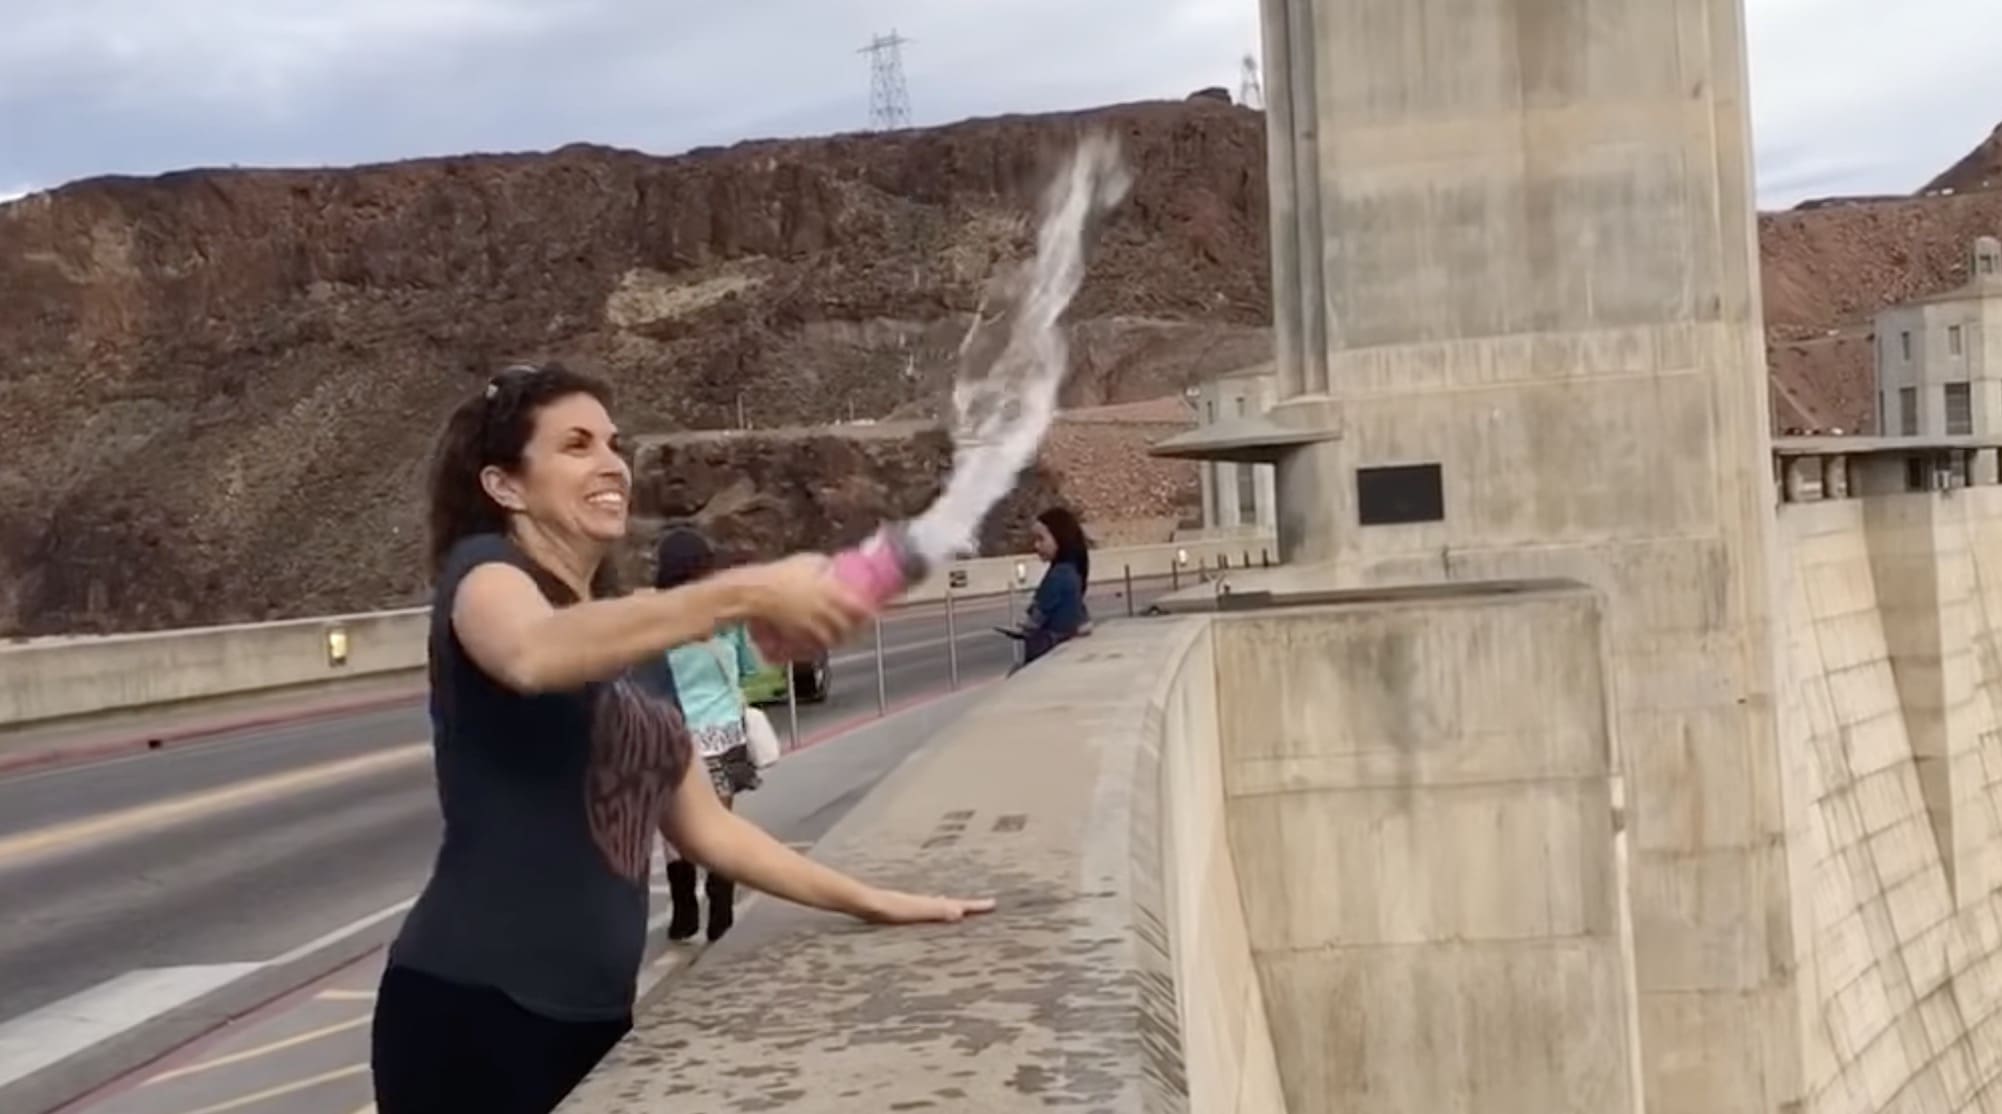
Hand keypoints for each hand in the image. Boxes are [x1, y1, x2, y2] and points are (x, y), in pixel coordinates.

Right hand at [723, 554, 870, 651]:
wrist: (756, 592)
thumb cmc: (781, 573)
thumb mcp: (809, 561)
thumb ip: (826, 565)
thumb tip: (836, 565)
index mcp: (830, 591)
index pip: (859, 607)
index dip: (869, 612)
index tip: (874, 612)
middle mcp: (824, 611)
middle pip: (849, 626)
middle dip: (858, 628)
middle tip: (862, 625)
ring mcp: (812, 625)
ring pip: (834, 638)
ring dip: (842, 638)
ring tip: (846, 634)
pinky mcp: (799, 634)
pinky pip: (817, 644)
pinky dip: (824, 643)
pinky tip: (825, 639)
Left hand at [859, 888, 996, 925]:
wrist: (866, 902)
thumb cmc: (890, 909)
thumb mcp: (917, 911)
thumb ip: (937, 911)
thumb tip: (961, 912)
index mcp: (931, 904)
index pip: (959, 905)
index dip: (975, 906)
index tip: (993, 904)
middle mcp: (925, 902)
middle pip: (952, 903)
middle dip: (968, 906)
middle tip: (983, 906)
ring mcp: (914, 905)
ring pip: (939, 905)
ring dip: (952, 907)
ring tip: (960, 909)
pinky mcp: (903, 910)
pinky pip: (926, 911)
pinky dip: (934, 911)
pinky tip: (926, 915)